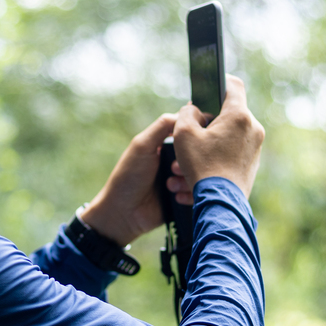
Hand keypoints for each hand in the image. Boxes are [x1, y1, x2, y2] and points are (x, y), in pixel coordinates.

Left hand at [79, 113, 192, 246]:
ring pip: (202, 173)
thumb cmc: (128, 176)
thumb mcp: (142, 145)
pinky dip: (190, 193)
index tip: (200, 136)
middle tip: (174, 168)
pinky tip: (175, 197)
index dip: (196, 133)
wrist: (123, 213)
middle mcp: (176, 160)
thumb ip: (163, 125)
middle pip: (200, 153)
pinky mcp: (186, 197)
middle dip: (191, 160)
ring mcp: (182, 179)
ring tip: (170, 185)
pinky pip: (200, 192)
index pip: (190, 132)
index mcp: (166, 144)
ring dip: (188, 178)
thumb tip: (188, 112)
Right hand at [173, 75, 264, 197]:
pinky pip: (235, 150)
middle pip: (229, 112)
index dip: (218, 80)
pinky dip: (219, 153)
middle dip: (209, 118)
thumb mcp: (183, 134)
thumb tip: (194, 110)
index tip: (208, 83)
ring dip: (212, 139)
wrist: (220, 203)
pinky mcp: (253, 163)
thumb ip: (186, 114)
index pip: (233, 84)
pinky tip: (203, 167)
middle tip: (192, 129)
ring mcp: (256, 147)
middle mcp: (253, 128)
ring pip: (231, 133)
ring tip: (194, 153)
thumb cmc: (202, 167)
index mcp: (239, 115)